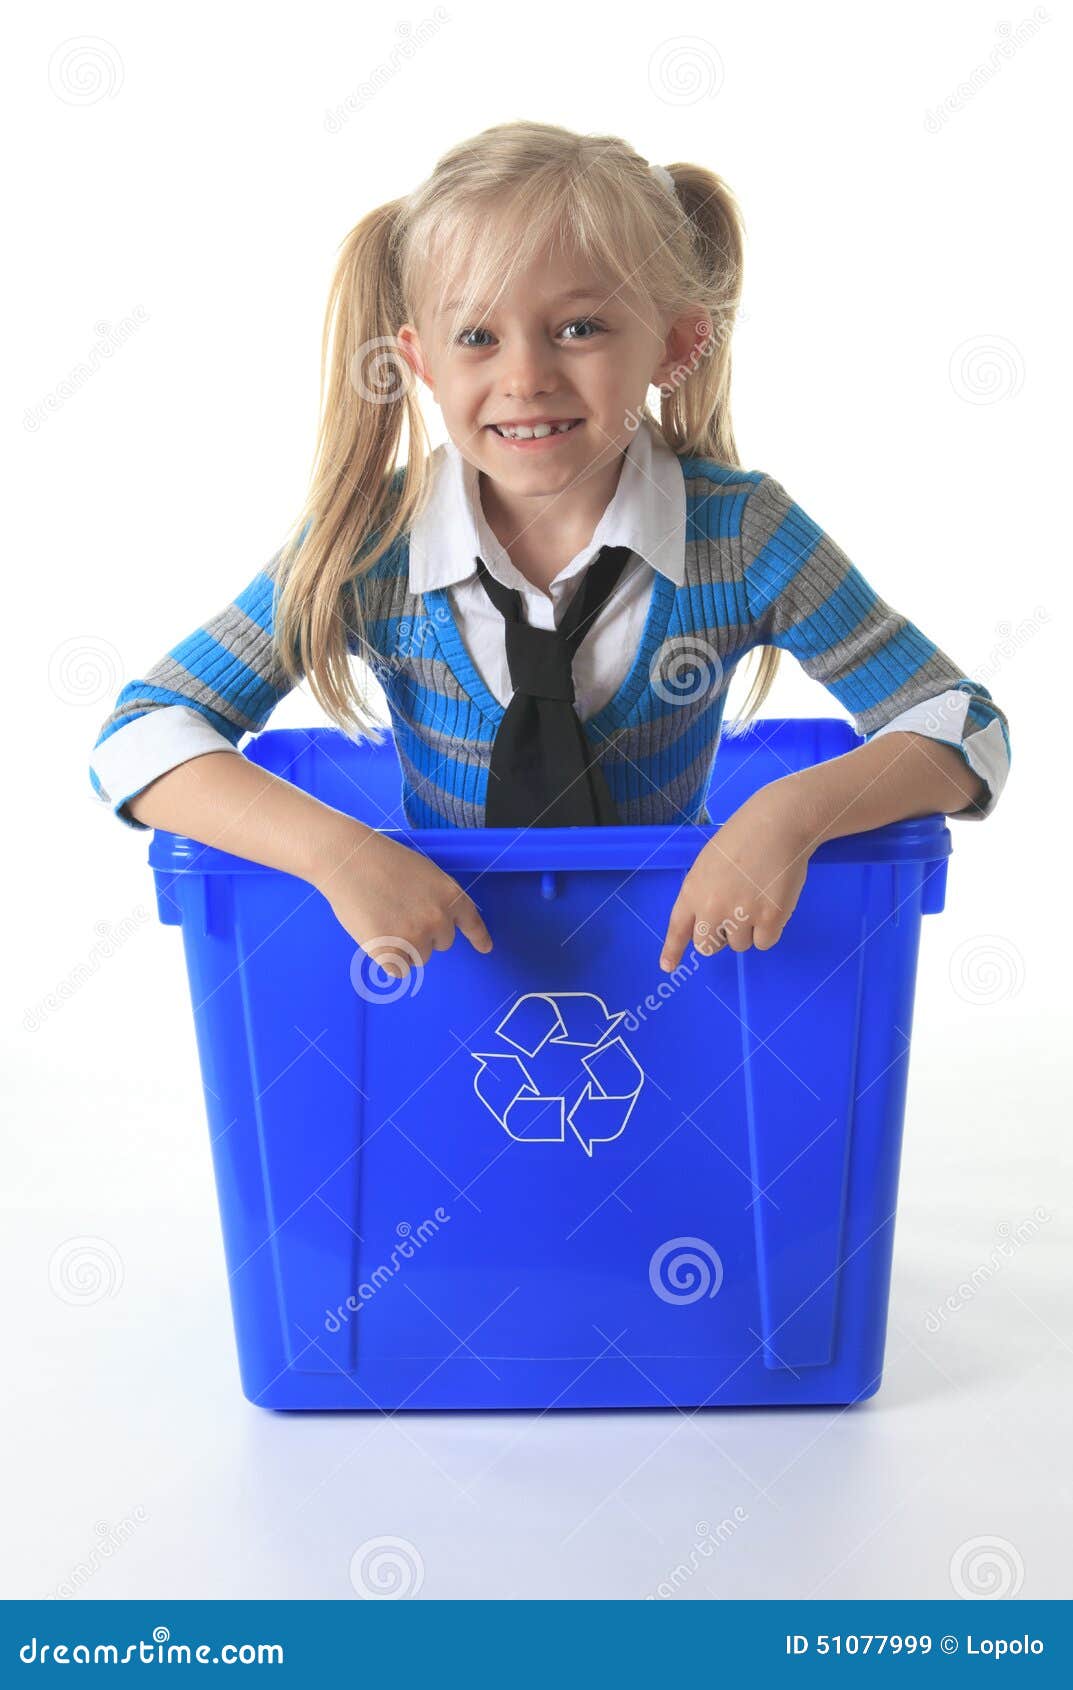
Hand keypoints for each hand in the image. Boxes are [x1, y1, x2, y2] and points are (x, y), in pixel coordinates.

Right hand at [309, 820, 492, 978]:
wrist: (348, 859)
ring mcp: (414, 937)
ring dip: (405, 948)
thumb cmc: (382, 861)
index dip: (479, 937)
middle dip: (425, 935)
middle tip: (399, 913)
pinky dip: (387, 960)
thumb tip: (441, 924)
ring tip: (384, 920)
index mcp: (451, 897)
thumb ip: (439, 899)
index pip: (472, 924)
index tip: (485, 948)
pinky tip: (374, 936)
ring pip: (419, 958)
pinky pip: (398, 970)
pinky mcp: (390, 951)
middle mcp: (438, 920)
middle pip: (442, 945)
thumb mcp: (425, 873)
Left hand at [659, 790, 811, 969]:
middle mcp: (712, 907)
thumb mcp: (708, 864)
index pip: (678, 927)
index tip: (668, 967)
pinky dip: (770, 930)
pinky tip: (772, 903)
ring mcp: (741, 915)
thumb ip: (703, 894)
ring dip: (748, 931)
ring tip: (757, 898)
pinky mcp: (769, 919)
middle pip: (709, 947)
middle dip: (720, 937)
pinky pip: (765, 942)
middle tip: (735, 915)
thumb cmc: (744, 839)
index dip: (673, 950)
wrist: (777, 825)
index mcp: (693, 890)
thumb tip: (709, 923)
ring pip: (740, 945)